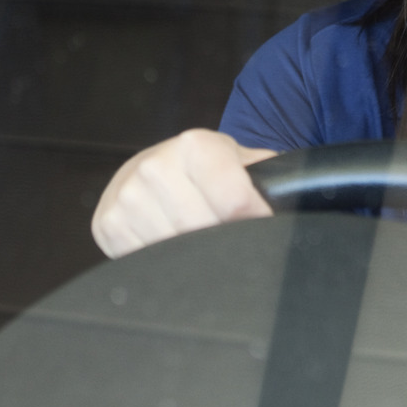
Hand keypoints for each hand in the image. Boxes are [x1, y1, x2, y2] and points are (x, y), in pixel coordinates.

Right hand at [91, 129, 276, 258]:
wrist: (151, 166)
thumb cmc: (205, 168)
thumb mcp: (238, 159)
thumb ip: (267, 174)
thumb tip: (298, 193)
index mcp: (195, 145)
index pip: (235, 201)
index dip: (256, 222)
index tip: (264, 227)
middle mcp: (155, 166)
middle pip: (204, 231)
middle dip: (225, 240)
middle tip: (231, 238)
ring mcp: (127, 197)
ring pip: (175, 250)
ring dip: (195, 255)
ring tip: (201, 240)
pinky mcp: (108, 224)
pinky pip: (146, 259)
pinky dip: (165, 261)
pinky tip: (172, 246)